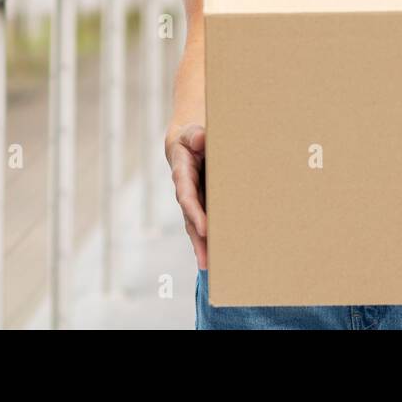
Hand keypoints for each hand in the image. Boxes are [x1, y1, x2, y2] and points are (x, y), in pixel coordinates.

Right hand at [167, 124, 206, 269]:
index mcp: (182, 174)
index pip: (187, 196)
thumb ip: (195, 135)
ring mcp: (193, 202)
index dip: (195, 213)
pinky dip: (210, 241)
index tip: (204, 228)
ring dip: (203, 247)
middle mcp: (185, 192)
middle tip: (208, 261)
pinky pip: (205, 225)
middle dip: (199, 241)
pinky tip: (218, 258)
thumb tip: (201, 140)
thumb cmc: (193, 137)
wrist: (189, 142)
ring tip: (212, 268)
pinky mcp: (202, 205)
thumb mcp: (192, 132)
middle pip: (190, 220)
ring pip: (196, 228)